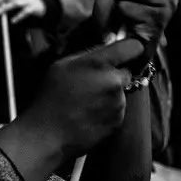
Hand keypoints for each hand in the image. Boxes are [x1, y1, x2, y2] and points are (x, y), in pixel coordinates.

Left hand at [0, 0, 47, 24]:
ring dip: (5, 7)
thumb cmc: (25, 3)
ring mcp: (26, 1)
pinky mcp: (32, 8)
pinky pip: (25, 12)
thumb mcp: (15, 0)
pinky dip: (18, 16)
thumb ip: (5, 3)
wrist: (41, 4)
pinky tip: (13, 21)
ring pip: (14, 3)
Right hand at [31, 39, 142, 158]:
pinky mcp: (118, 121)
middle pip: (126, 72)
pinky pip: (118, 110)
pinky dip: (108, 110)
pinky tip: (89, 114)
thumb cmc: (50, 97)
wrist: (48, 134)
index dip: (131, 48)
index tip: (125, 53)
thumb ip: (87, 55)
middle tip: (92, 83)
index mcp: (99, 64)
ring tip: (87, 102)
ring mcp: (118, 103)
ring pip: (121, 92)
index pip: (132, 47)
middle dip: (113, 75)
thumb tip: (106, 49)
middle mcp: (113, 82)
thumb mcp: (61, 65)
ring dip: (110, 94)